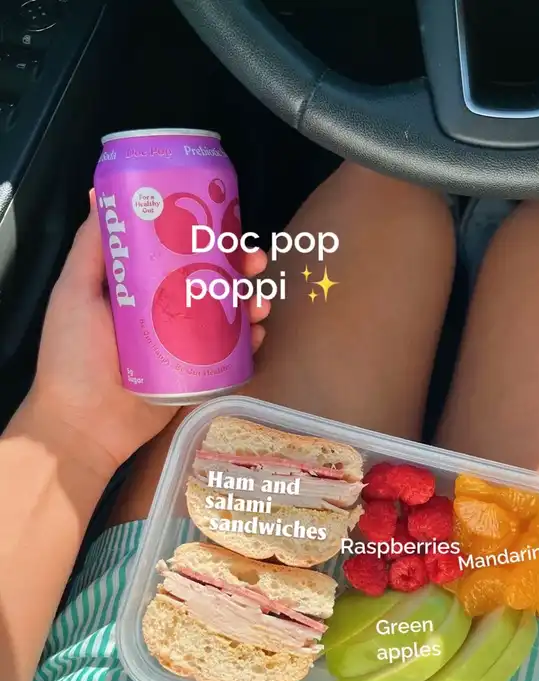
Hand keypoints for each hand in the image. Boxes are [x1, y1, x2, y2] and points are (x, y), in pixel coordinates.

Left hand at [27, 198, 269, 476]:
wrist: (84, 425)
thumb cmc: (73, 356)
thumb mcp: (75, 292)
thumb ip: (91, 249)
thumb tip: (99, 193)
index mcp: (139, 288)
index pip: (178, 252)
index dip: (205, 235)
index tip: (226, 222)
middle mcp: (164, 311)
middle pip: (209, 280)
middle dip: (238, 268)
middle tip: (254, 261)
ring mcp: (183, 345)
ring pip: (226, 315)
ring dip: (250, 303)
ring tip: (261, 302)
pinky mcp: (197, 375)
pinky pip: (229, 355)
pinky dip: (249, 343)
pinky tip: (259, 334)